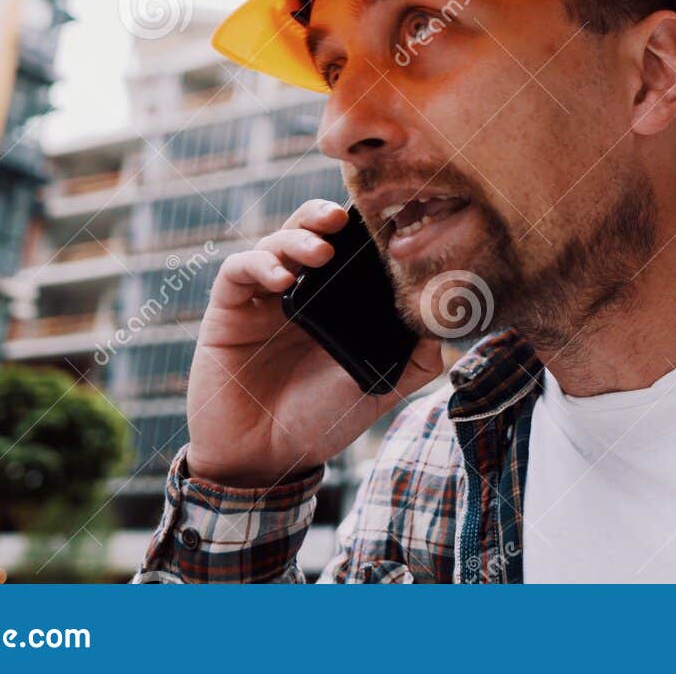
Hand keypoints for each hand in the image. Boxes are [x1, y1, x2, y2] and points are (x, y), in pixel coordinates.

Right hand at [184, 199, 442, 487]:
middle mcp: (299, 292)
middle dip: (323, 216)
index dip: (360, 228)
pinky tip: (283, 280)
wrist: (265, 458)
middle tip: (342, 219)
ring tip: (321, 251)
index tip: (384, 220)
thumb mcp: (377, 387)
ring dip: (297, 238)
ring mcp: (262, 298)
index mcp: (334, 302)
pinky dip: (260, 265)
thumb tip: (447, 320)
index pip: (347, 248)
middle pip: (308, 231)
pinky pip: (238, 270)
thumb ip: (414, 357)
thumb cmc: (319, 420)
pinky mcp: (228, 309)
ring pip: (274, 242)